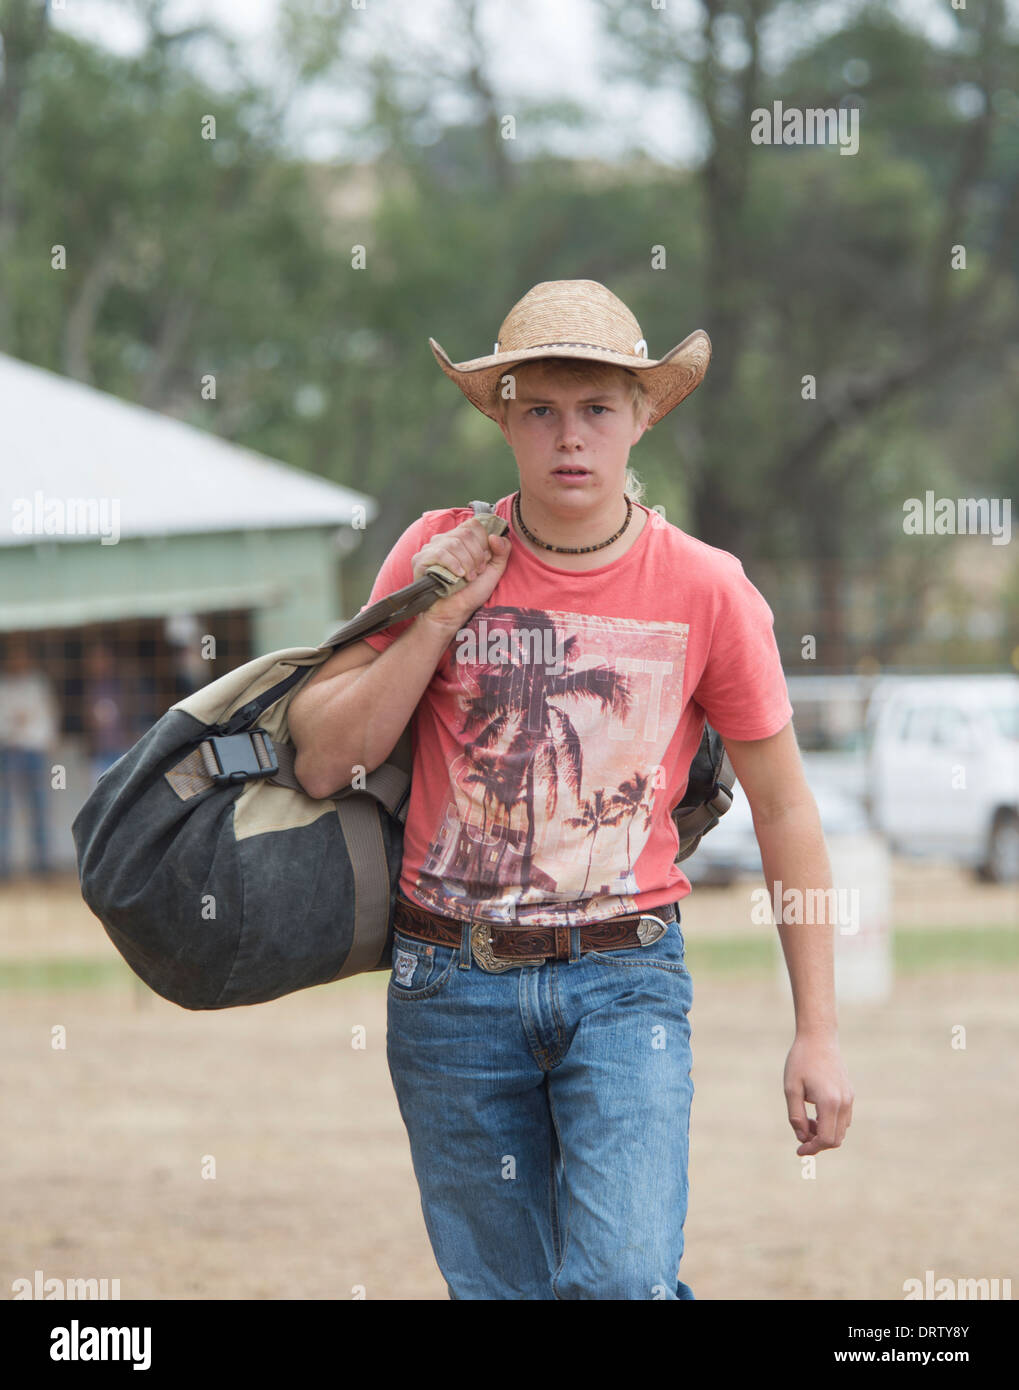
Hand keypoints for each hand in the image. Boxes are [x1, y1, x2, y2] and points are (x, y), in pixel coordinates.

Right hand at [412, 518, 511, 631]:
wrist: (454, 613)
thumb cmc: (471, 593)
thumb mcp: (494, 570)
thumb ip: (502, 551)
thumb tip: (495, 536)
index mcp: (460, 540)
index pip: (473, 525)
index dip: (483, 541)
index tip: (484, 560)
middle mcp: (445, 540)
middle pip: (466, 533)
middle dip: (476, 555)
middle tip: (476, 572)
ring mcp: (431, 548)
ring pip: (454, 542)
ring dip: (466, 562)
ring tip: (467, 577)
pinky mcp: (421, 559)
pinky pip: (440, 553)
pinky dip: (453, 565)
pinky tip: (457, 576)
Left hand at [783, 1033, 853, 1155]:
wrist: (819, 1037)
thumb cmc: (801, 1061)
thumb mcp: (791, 1088)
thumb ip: (796, 1116)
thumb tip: (802, 1137)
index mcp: (829, 1102)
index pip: (826, 1139)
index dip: (812, 1148)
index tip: (799, 1151)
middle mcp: (844, 1102)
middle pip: (836, 1139)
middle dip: (818, 1143)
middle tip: (800, 1136)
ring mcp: (849, 1098)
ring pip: (841, 1130)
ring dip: (825, 1134)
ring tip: (806, 1122)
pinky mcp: (849, 1093)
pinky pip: (844, 1119)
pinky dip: (831, 1124)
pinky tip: (815, 1114)